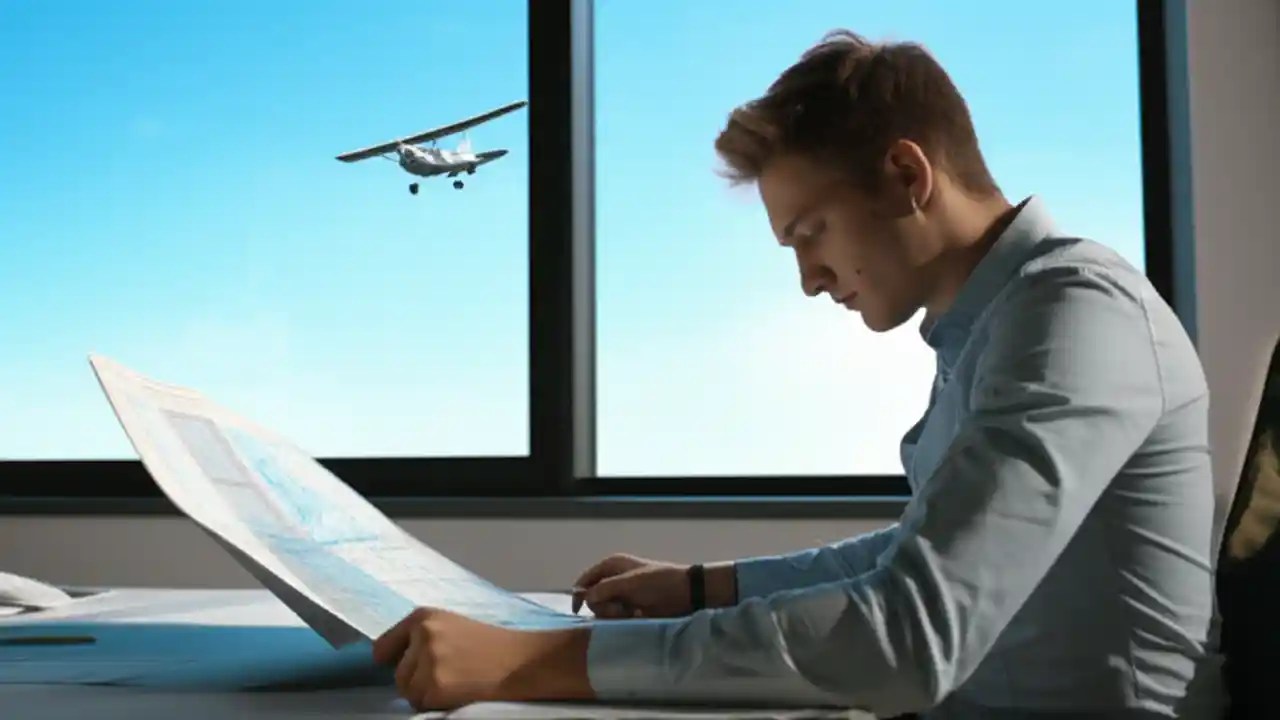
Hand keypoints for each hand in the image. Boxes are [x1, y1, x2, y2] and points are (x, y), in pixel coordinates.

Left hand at [372, 607, 592, 711]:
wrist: (519, 660)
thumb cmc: (490, 645)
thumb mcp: (452, 627)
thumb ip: (421, 637)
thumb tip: (386, 657)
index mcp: (424, 617)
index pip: (384, 646)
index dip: (392, 660)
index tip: (397, 666)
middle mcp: (422, 635)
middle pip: (398, 673)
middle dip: (417, 680)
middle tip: (449, 675)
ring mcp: (428, 661)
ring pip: (408, 691)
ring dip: (426, 694)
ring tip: (455, 683)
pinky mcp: (435, 685)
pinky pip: (421, 704)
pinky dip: (436, 704)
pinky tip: (458, 691)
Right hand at [572, 553, 690, 618]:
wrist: (685, 592)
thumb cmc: (658, 582)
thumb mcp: (630, 583)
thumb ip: (605, 588)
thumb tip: (585, 597)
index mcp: (611, 566)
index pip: (585, 579)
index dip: (579, 594)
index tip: (578, 610)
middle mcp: (614, 578)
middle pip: (593, 597)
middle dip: (604, 606)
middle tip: (621, 609)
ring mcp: (623, 593)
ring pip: (604, 608)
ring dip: (614, 613)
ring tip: (631, 612)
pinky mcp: (631, 606)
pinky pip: (616, 615)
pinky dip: (622, 618)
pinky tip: (636, 616)